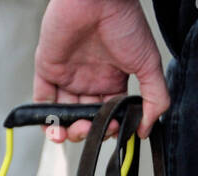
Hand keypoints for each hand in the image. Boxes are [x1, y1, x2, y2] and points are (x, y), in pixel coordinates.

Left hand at [34, 0, 168, 141]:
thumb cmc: (124, 21)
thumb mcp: (148, 63)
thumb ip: (155, 97)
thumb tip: (146, 129)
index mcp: (112, 80)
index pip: (109, 114)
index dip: (110, 127)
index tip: (114, 129)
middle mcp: (90, 79)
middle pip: (86, 118)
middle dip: (88, 132)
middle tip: (92, 130)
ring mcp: (68, 75)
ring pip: (65, 114)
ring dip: (67, 131)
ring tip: (72, 132)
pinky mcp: (48, 69)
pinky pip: (43, 100)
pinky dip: (46, 118)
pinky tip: (54, 127)